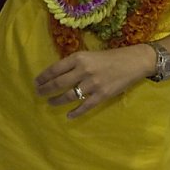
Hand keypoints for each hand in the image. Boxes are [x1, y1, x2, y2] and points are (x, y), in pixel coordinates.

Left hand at [34, 45, 152, 118]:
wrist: (133, 62)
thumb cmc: (109, 57)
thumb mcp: (88, 55)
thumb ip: (74, 64)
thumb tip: (57, 74)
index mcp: (78, 57)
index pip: (55, 69)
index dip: (44, 77)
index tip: (36, 81)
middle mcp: (84, 70)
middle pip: (59, 83)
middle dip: (46, 89)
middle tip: (38, 93)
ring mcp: (93, 84)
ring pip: (69, 95)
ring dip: (57, 100)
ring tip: (50, 102)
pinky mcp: (102, 95)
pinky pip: (85, 106)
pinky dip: (75, 112)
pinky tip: (68, 115)